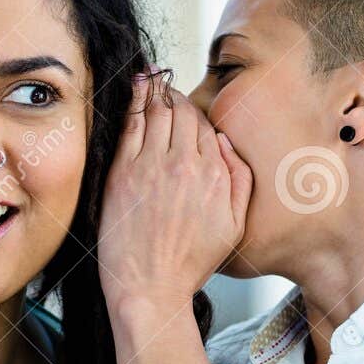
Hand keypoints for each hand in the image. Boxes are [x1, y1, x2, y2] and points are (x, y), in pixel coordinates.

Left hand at [97, 74, 251, 314]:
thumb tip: (226, 143)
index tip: (183, 104)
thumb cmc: (190, 263)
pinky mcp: (123, 173)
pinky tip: (135, 86)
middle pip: (181, 113)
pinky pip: (131, 125)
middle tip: (164, 82)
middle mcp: (186, 164)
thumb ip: (239, 180)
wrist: (150, 288)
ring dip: (154, 89)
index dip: (193, 111)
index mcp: (215, 174)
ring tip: (150, 75)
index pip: (205, 126)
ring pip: (156, 112)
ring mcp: (152, 165)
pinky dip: (134, 101)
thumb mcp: (234, 226)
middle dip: (173, 94)